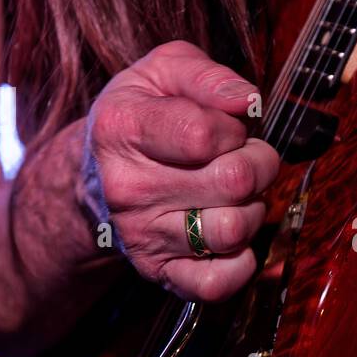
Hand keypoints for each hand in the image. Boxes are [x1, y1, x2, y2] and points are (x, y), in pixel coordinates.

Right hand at [79, 41, 279, 301]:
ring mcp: (142, 235)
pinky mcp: (160, 272)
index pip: (204, 134)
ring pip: (234, 230)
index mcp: (121, 128)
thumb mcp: (163, 72)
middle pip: (233, 181)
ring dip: (252, 209)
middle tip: (245, 158)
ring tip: (235, 195)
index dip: (234, 128)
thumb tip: (247, 101)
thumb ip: (207, 76)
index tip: (228, 127)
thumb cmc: (144, 115)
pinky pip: (218, 283)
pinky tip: (229, 235)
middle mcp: (127, 188)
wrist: (98, 174)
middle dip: (258, 163)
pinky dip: (240, 262)